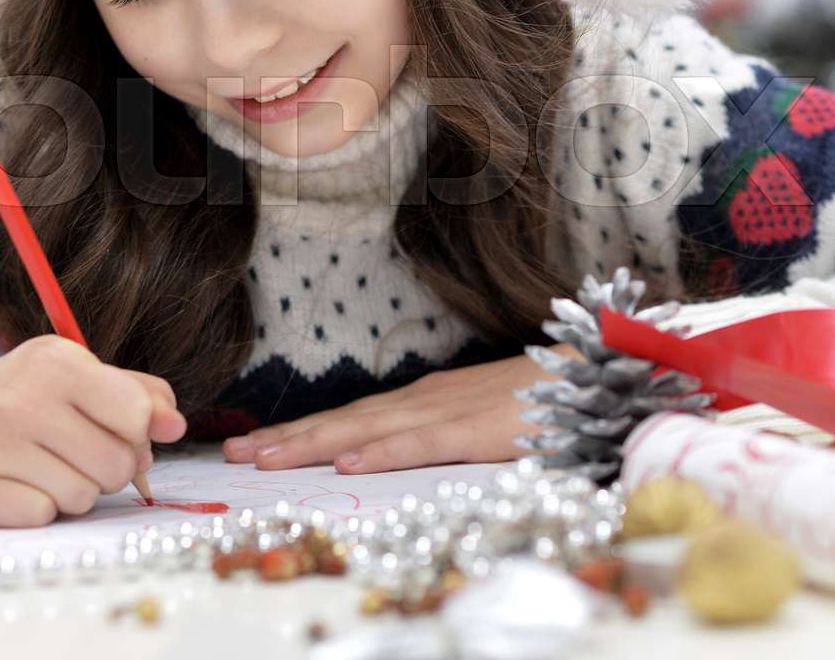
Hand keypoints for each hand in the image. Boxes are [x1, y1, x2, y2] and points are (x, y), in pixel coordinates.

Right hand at [0, 335, 185, 526]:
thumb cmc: (20, 400)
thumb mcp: (77, 378)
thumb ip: (137, 396)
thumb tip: (176, 425)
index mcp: (56, 360)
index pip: (137, 414)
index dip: (134, 434)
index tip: (109, 429)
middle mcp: (19, 396)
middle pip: (116, 466)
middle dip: (105, 470)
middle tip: (70, 454)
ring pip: (81, 498)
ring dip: (70, 492)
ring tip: (37, 467)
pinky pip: (39, 518)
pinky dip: (34, 509)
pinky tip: (11, 485)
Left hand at [221, 351, 558, 473]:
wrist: (600, 370)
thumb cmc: (543, 397)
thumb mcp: (479, 417)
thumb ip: (440, 433)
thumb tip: (396, 452)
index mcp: (423, 400)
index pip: (349, 419)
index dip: (299, 432)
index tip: (254, 445)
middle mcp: (424, 400)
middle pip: (343, 422)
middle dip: (287, 438)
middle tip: (234, 454)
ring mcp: (447, 411)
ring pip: (367, 430)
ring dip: (313, 444)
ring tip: (266, 458)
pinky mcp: (476, 429)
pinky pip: (422, 443)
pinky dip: (383, 453)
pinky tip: (350, 464)